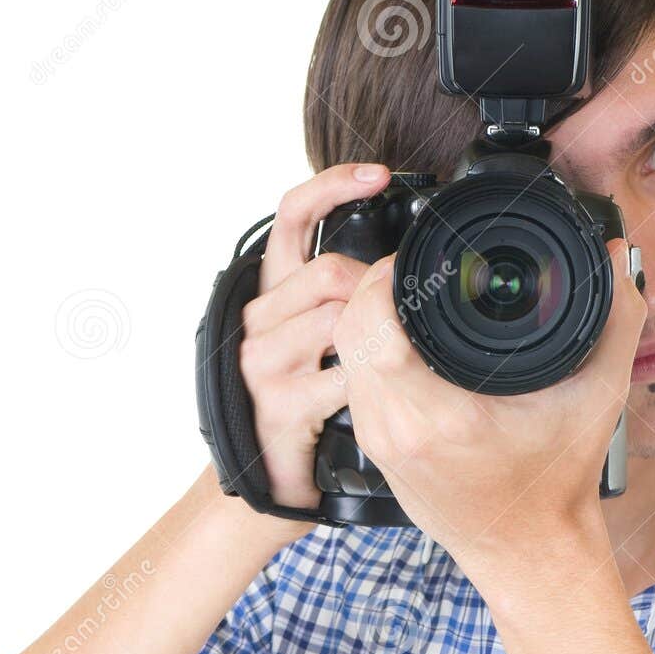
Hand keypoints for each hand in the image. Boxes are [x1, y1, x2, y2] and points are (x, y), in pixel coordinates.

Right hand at [237, 162, 390, 508]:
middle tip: (395, 322)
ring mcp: (262, 361)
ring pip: (340, 322)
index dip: (333, 185)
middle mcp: (259, 318)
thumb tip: (395, 264)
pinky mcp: (279, 402)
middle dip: (372, 292)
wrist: (269, 478)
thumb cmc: (305, 402)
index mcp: (272, 292)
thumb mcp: (321, 339)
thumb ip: (344, 296)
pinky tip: (369, 400)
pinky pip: (345, 377)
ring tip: (379, 369)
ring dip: (374, 344)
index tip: (377, 175)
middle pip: (330, 273)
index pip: (292, 215)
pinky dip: (370, 388)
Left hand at [332, 236, 646, 595]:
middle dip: (372, 288)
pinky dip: (370, 352)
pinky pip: (356, 382)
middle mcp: (397, 430)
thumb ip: (616, 320)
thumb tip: (614, 259)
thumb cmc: (558, 485)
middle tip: (409, 269)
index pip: (374, 322)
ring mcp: (380, 443)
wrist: (531, 553)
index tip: (415, 259)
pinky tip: (404, 342)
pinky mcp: (377, 451)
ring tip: (406, 298)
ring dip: (367, 319)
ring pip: (346, 355)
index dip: (385, 278)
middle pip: (350, 330)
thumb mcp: (600, 397)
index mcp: (439, 416)